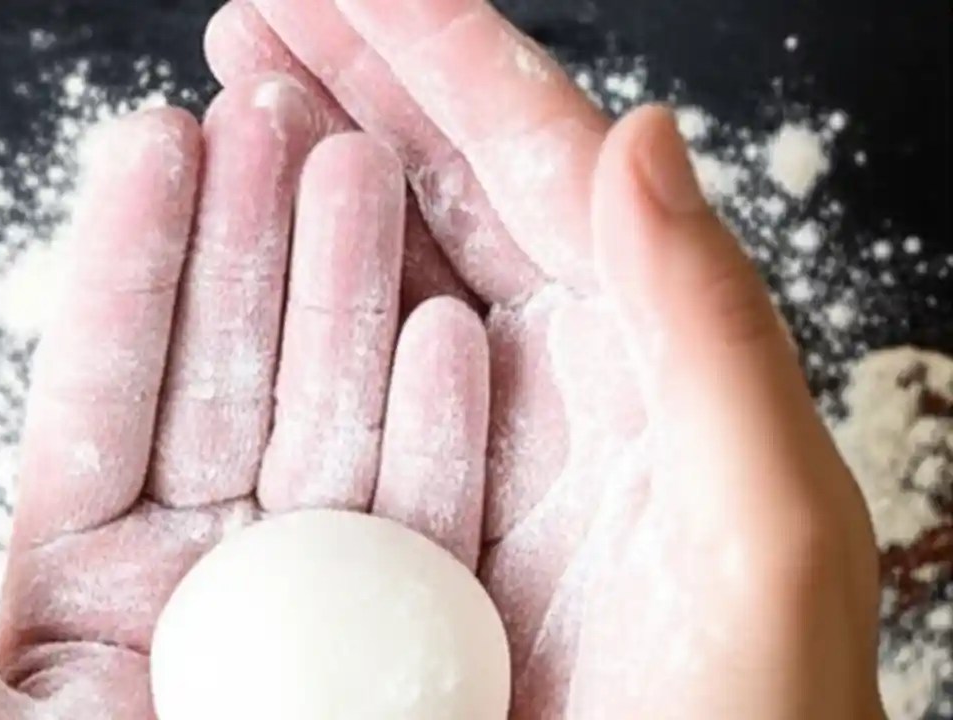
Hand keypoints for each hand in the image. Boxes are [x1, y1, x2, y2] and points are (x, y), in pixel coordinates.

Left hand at [0, 76, 494, 718]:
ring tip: (365, 172)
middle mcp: (206, 570)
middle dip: (255, 237)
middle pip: (234, 374)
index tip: (157, 134)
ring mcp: (311, 595)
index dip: (133, 254)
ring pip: (334, 417)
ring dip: (353, 292)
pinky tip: (449, 327)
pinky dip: (441, 422)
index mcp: (93, 577)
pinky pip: (428, 516)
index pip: (111, 383)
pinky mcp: (407, 638)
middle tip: (276, 115)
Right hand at [206, 2, 885, 717]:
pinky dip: (279, 316)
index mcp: (644, 357)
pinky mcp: (403, 524)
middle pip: (442, 196)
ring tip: (234, 107)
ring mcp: (470, 451)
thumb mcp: (764, 526)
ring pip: (375, 279)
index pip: (538, 162)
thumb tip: (642, 132)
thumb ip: (712, 326)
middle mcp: (553, 388)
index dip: (442, 56)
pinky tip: (241, 267)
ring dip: (301, 183)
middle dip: (352, 91)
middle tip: (262, 23)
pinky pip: (327, 397)